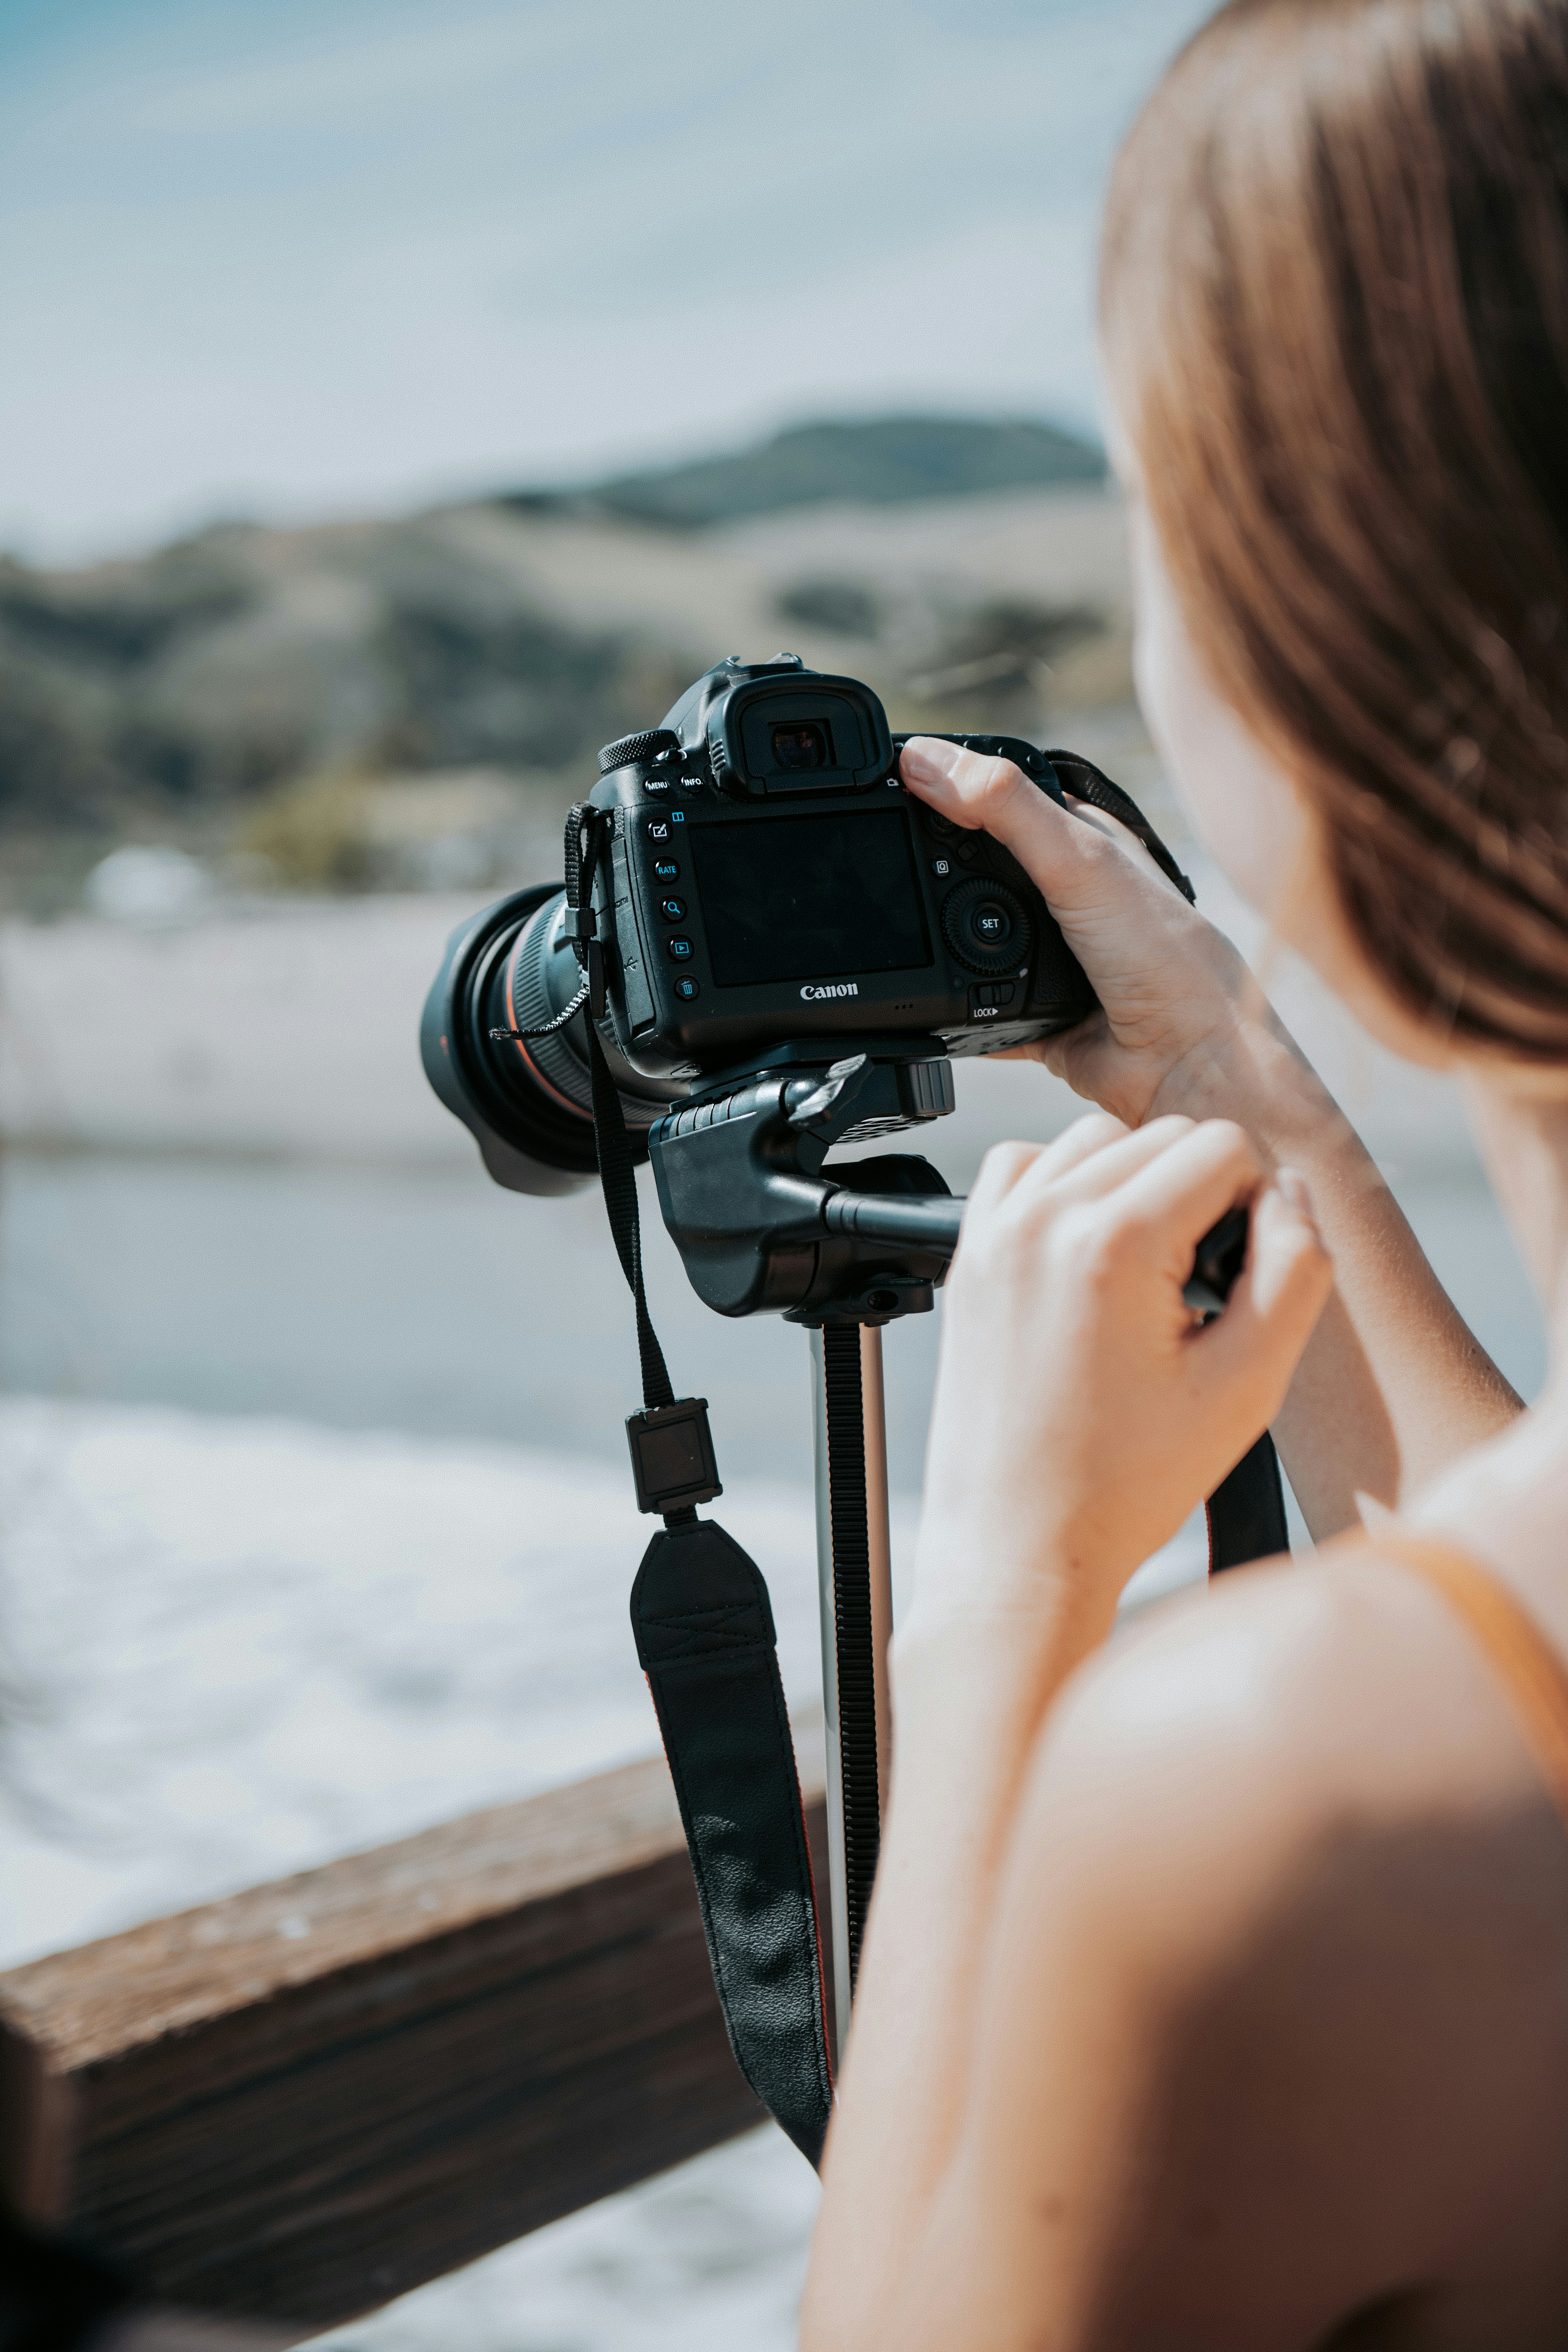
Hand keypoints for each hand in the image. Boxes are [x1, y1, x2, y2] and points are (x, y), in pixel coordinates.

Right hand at [900, 737, 1280, 1127]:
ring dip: (940, 941)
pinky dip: (948, 1007)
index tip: (896, 779)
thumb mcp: (1078, 859)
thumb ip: (1004, 807)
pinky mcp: (1033, 1015)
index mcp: (1085, 844)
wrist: (1186, 1062)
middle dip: (935, 868)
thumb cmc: (1161, 955)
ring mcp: (1049, 959)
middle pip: (978, 870)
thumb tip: (925, 759)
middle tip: (884, 858)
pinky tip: (924, 999)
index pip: (1006, 799)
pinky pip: (971, 1008)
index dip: (954, 787)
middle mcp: (1067, 897)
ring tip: (904, 930)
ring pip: (970, 940)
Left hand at [912, 1112, 1330, 1637]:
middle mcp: (1042, 1220)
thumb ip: (1294, 1270)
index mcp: (1112, 1244)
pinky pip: (1023, 1167)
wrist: (1022, 1545)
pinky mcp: (969, 1257)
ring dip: (1134, 1188)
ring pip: (1095, 1142)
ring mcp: (996, 1235)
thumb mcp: (1247, 1385)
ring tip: (1145, 1280)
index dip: (1254, 1206)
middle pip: (1162, 1137)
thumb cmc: (1126, 1484)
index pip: (1224, 1147)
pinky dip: (1063, 1190)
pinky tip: (1089, 1258)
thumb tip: (1292, 1193)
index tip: (1235, 1279)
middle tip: (1193, 1293)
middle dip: (1198, 1197)